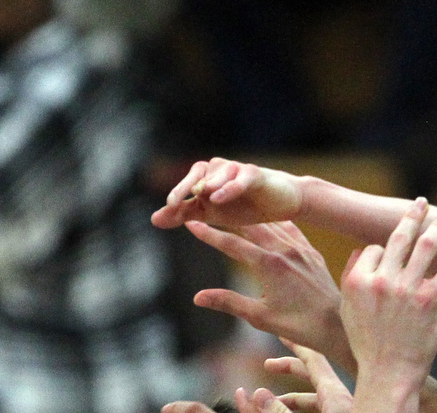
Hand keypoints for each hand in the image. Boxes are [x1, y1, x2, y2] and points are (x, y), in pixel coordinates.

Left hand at [152, 159, 302, 229]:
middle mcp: (219, 170)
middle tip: (173, 202)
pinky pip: (240, 178)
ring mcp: (237, 170)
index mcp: (207, 179)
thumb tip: (154, 219)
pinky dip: (229, 187)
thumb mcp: (212, 214)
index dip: (177, 193)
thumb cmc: (247, 206)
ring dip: (208, 184)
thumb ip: (184, 214)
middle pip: (198, 172)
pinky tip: (219, 198)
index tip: (168, 208)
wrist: (282, 203)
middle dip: (184, 186)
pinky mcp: (256, 174)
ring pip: (218, 172)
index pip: (187, 183)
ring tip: (199, 197)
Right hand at [183, 220, 349, 367]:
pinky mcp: (311, 252)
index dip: (209, 234)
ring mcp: (299, 249)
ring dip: (250, 215)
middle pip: (249, 225)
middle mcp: (284, 251)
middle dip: (227, 216)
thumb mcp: (259, 317)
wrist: (336, 325)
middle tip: (209, 205)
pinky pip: (291, 228)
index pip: (231, 244)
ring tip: (234, 206)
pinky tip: (268, 216)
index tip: (191, 224)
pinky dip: (275, 220)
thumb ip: (228, 302)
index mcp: (268, 265)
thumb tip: (198, 297)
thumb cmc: (298, 326)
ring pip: (270, 223)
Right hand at [254, 341, 352, 412]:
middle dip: (289, 369)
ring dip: (292, 399)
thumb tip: (258, 393)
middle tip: (267, 365)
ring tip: (272, 406)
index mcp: (334, 394)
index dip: (296, 344)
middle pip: (312, 375)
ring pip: (314, 398)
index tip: (283, 330)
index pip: (313, 359)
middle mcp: (341, 399)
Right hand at [341, 198, 436, 381]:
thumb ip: (351, 278)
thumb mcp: (347, 312)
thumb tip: (361, 250)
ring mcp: (407, 288)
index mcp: (358, 280)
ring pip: (425, 246)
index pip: (375, 248)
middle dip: (412, 216)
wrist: (388, 374)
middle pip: (400, 238)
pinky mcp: (431, 299)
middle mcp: (382, 279)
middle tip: (420, 203)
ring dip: (435, 228)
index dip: (385, 249)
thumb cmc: (368, 346)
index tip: (392, 254)